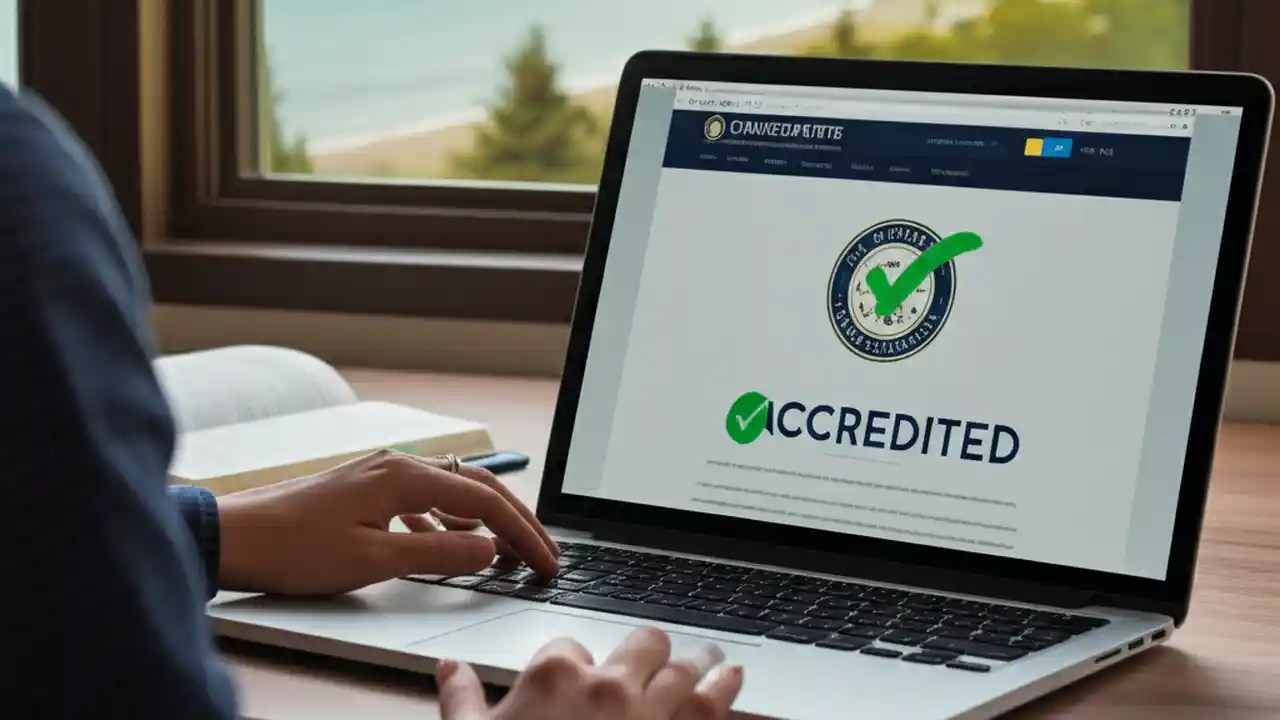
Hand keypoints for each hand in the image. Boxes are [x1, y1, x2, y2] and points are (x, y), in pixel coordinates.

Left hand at [215, 449, 558, 594]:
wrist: (233, 535)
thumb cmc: (294, 548)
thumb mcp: (374, 560)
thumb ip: (439, 555)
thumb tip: (490, 550)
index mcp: (406, 477)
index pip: (486, 502)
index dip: (524, 533)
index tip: (547, 560)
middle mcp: (398, 465)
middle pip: (477, 490)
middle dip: (516, 522)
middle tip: (544, 554)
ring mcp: (381, 475)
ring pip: (452, 494)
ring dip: (483, 523)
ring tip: (506, 553)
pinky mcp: (366, 490)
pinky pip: (425, 501)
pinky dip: (448, 523)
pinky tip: (448, 545)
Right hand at [437, 627, 742, 719]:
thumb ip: (461, 699)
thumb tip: (449, 668)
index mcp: (554, 677)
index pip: (569, 649)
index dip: (573, 665)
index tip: (576, 682)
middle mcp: (610, 685)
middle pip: (642, 644)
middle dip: (650, 648)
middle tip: (660, 653)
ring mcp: (651, 714)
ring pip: (686, 668)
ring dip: (701, 660)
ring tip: (713, 658)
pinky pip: (712, 707)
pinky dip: (726, 690)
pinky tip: (733, 681)